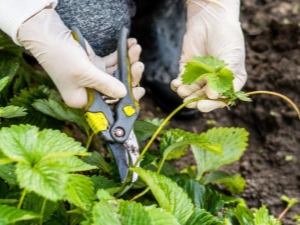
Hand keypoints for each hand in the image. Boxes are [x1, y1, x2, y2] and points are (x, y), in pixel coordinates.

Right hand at [18, 8, 144, 107]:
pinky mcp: (95, 65)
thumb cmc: (60, 57)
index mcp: (82, 100)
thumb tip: (124, 93)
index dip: (125, 100)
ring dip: (128, 62)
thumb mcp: (84, 73)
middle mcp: (88, 92)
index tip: (138, 91)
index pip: (108, 106)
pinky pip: (112, 63)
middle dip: (129, 77)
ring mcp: (93, 78)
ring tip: (135, 50)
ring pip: (116, 75)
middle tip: (138, 66)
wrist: (48, 34)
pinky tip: (129, 45)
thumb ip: (106, 85)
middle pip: (116, 90)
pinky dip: (121, 55)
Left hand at [171, 0, 246, 111]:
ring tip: (182, 91)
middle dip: (197, 101)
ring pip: (192, 91)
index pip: (222, 98)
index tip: (203, 105)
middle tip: (190, 102)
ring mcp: (201, 76)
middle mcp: (215, 81)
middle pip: (205, 97)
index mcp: (230, 81)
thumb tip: (212, 96)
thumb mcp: (231, 57)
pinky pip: (182, 82)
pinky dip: (177, 85)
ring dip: (186, 94)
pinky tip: (176, 84)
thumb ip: (224, 77)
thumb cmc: (227, 37)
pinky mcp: (187, 70)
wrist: (211, 19)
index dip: (213, 104)